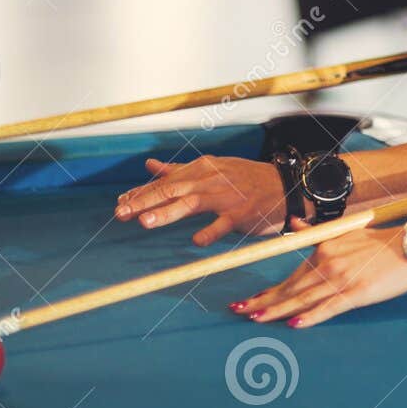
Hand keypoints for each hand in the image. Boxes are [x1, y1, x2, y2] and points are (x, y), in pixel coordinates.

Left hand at [114, 156, 292, 244]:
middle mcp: (211, 179)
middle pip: (173, 189)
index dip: (141, 193)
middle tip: (121, 213)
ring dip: (168, 212)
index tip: (120, 204)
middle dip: (145, 201)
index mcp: (202, 169)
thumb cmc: (246, 180)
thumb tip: (149, 166)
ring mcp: (227, 196)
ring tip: (145, 222)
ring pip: (192, 203)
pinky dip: (210, 232)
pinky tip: (196, 242)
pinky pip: (223, 224)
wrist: (286, 186)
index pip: (165, 181)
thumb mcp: (213, 170)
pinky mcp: (242, 213)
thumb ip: (179, 171)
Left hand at [230, 222, 406, 328]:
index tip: (246, 301)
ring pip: (303, 298)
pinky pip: (329, 307)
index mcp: (325, 251)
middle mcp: (329, 264)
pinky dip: (311, 316)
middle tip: (239, 311)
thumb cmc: (382, 242)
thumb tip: (293, 224)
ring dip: (277, 310)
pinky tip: (295, 324)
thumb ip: (316, 234)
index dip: (267, 291)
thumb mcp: (345, 232)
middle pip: (291, 288)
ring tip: (255, 319)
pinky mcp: (358, 292)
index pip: (290, 276)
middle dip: (263, 302)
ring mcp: (342, 279)